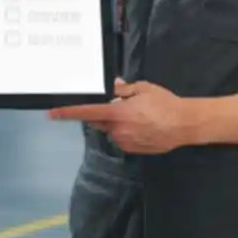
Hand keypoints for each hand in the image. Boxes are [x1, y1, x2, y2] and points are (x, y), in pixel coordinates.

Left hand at [48, 79, 195, 154]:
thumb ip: (122, 90)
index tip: (52, 113)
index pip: (86, 113)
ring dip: (115, 122)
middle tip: (119, 104)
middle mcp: (118, 131)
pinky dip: (125, 131)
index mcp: (117, 114)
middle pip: (97, 121)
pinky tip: (142, 125)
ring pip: (110, 130)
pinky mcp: (132, 150)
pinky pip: (121, 138)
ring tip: (138, 115)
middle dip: (101, 113)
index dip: (67, 113)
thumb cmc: (165, 104)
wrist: (185, 125)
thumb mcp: (142, 89)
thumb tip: (110, 87)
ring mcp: (125, 142)